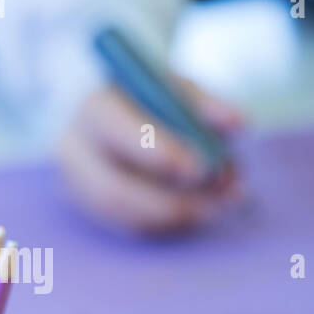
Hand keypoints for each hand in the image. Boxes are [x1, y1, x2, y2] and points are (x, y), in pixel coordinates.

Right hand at [56, 77, 244, 233]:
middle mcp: (75, 149)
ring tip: (218, 205)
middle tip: (217, 202)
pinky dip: (168, 223)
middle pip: (113, 189)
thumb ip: (203, 104)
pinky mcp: (90, 208)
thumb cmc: (146, 95)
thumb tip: (238, 124)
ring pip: (125, 216)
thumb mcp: (174, 86)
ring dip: (175, 216)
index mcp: (93, 106)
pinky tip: (197, 209)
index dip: (156, 150)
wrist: (108, 109)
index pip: (116, 129)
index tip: (199, 168)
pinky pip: (130, 226)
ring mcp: (77, 185)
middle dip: (169, 202)